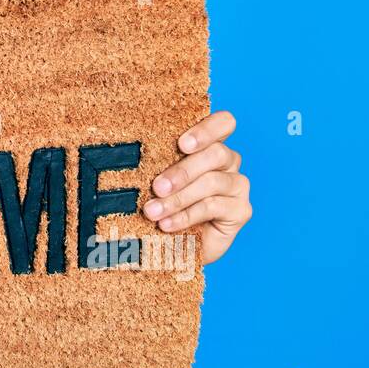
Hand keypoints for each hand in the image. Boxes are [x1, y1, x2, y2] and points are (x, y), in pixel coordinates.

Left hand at [144, 110, 250, 264]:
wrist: (173, 244)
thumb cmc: (162, 203)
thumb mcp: (155, 179)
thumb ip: (155, 162)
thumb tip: (127, 153)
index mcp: (209, 145)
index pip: (224, 123)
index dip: (206, 129)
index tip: (182, 144)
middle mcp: (228, 161)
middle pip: (216, 153)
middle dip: (182, 171)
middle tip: (156, 187)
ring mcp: (237, 185)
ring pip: (212, 182)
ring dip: (178, 198)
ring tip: (152, 212)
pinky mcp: (241, 210)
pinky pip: (214, 207)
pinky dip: (186, 216)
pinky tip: (166, 224)